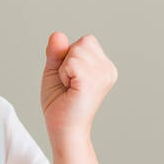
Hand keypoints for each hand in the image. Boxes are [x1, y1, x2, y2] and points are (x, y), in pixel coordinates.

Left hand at [41, 32, 117, 148]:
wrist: (63, 129)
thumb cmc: (60, 104)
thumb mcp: (55, 72)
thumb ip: (57, 52)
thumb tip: (57, 34)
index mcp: (104, 67)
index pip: (85, 41)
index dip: (69, 57)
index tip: (70, 79)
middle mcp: (108, 69)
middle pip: (82, 42)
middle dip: (67, 60)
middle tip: (68, 84)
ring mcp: (103, 75)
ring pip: (76, 49)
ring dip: (64, 68)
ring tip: (69, 87)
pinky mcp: (92, 81)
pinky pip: (71, 61)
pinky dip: (63, 73)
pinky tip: (69, 89)